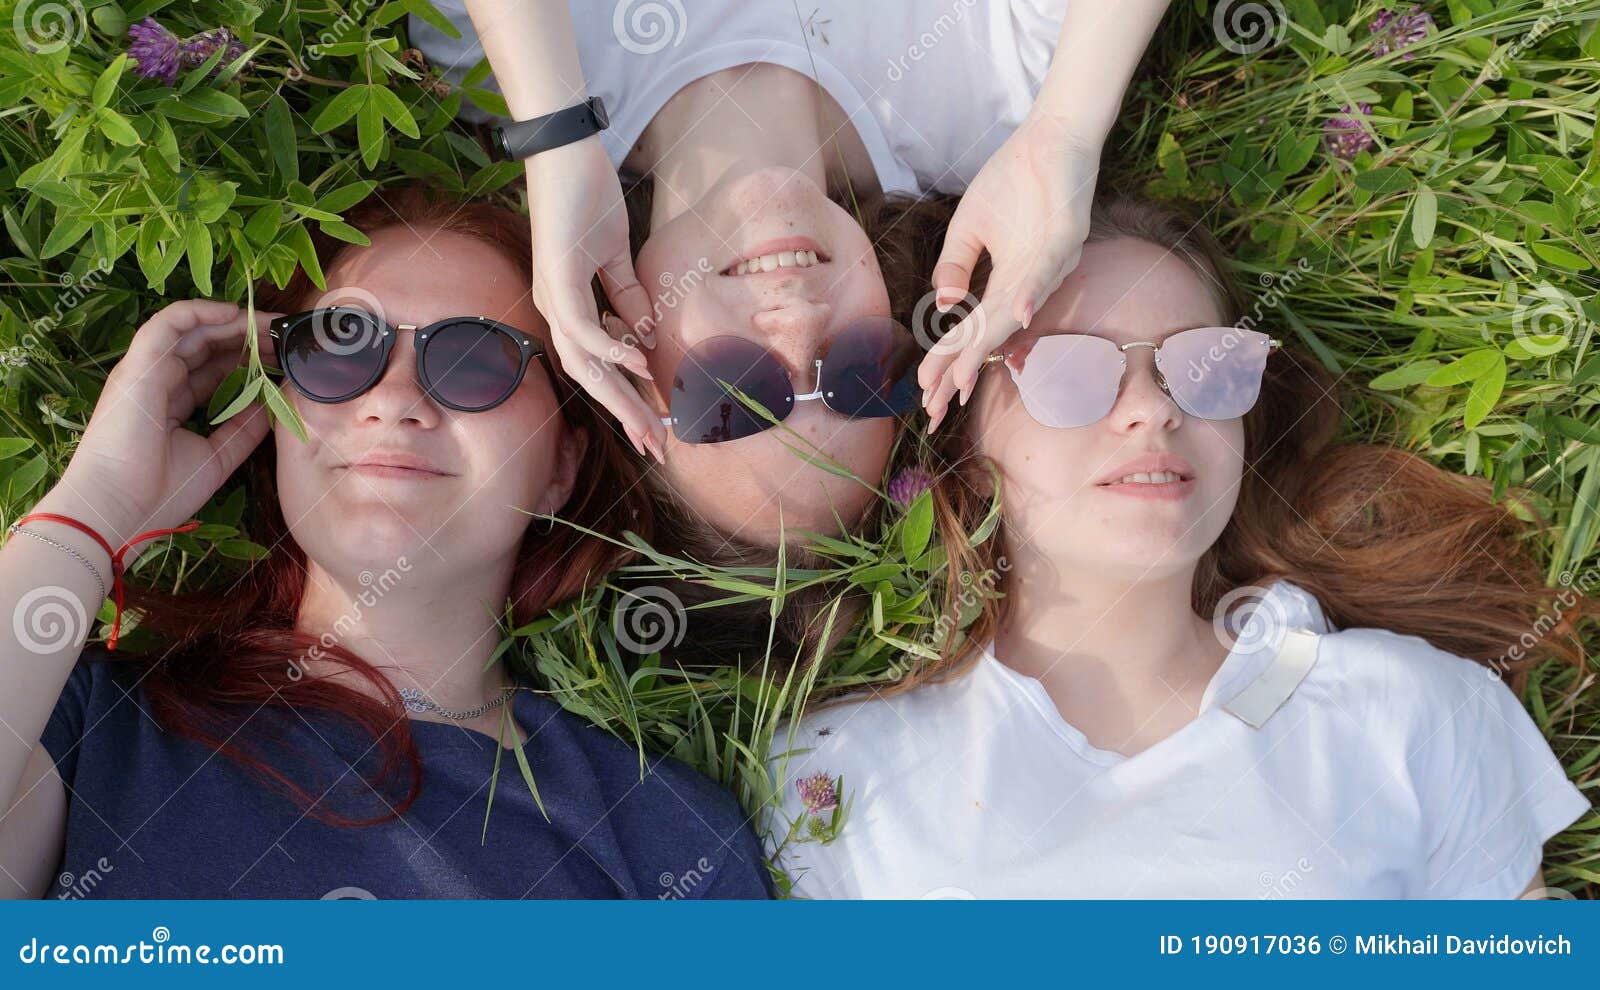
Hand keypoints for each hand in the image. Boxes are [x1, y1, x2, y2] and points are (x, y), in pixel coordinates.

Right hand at [47, 300, 278, 547]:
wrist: (120, 509)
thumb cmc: (161, 492)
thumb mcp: (217, 456)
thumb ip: (244, 428)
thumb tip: (275, 403)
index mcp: (171, 404)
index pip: (214, 371)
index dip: (250, 360)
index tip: (285, 357)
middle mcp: (157, 382)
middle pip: (207, 347)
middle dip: (249, 338)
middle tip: (288, 336)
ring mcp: (145, 372)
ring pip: (192, 331)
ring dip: (234, 323)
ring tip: (272, 324)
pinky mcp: (138, 366)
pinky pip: (168, 324)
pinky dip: (200, 312)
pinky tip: (236, 313)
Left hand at [523, 135, 663, 460]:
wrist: (565, 152)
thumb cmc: (587, 195)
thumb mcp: (615, 254)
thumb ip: (627, 293)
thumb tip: (644, 327)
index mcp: (567, 307)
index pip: (599, 366)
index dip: (627, 399)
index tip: (656, 428)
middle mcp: (555, 310)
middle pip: (592, 378)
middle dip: (626, 417)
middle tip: (657, 450)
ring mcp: (553, 297)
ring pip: (587, 364)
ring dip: (620, 398)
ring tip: (651, 427)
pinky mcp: (557, 278)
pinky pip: (585, 328)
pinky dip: (613, 349)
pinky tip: (640, 364)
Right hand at [918, 115, 1100, 430]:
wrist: (1053, 137)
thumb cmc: (1013, 181)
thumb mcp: (969, 227)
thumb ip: (953, 265)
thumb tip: (941, 305)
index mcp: (1006, 283)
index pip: (972, 330)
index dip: (948, 361)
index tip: (926, 394)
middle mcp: (1029, 283)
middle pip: (990, 334)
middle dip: (961, 368)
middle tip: (937, 405)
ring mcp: (1049, 264)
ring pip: (1014, 312)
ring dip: (987, 344)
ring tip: (964, 377)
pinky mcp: (1066, 237)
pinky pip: (1046, 271)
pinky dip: (1030, 293)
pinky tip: (1018, 316)